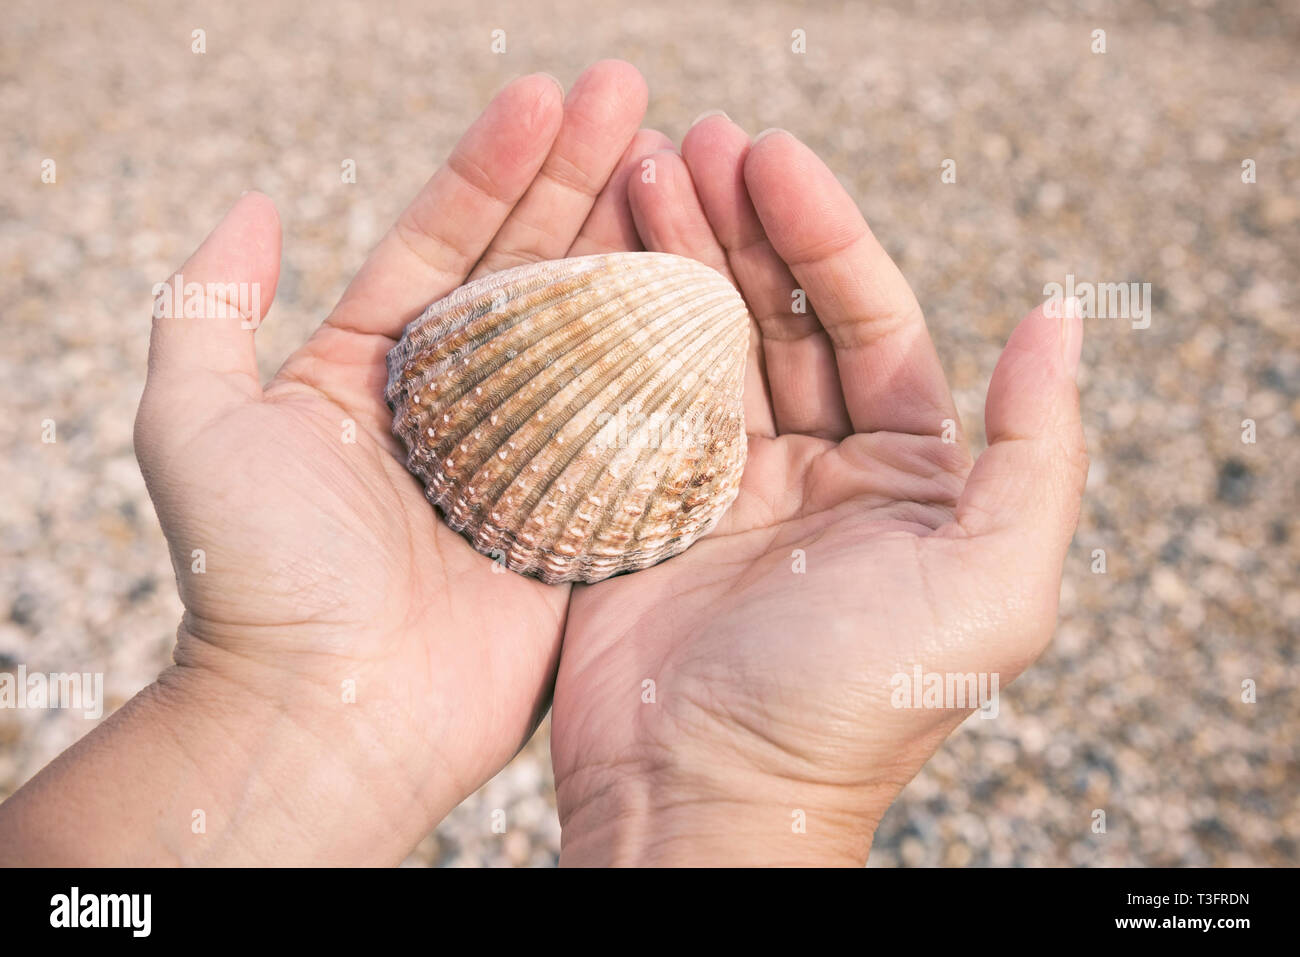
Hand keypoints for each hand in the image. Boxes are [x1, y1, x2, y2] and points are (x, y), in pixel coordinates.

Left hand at [0, 61, 666, 864]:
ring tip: (680, 160)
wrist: (324, 721)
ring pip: (590, 334)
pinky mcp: (580, 519)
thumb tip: (251, 204)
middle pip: (529, 270)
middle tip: (635, 92)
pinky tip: (707, 288)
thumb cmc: (254, 581)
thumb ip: (207, 308)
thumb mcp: (196, 426)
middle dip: (580, 177)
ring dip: (632, 246)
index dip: (492, 166)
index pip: (444, 243)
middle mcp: (459, 405)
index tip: (546, 92)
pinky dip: (669, 362)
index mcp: (376, 370)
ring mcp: (527, 461)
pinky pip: (634, 428)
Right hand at [551, 117, 1087, 864]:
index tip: (772, 159)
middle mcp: (818, 469)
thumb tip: (1055, 322)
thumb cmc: (857, 706)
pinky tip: (590, 261)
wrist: (709, 800)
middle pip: (777, 317)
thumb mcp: (993, 583)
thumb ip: (1035, 453)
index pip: (869, 321)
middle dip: (739, 226)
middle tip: (692, 141)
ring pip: (701, 344)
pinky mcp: (641, 509)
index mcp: (906, 473)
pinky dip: (613, 330)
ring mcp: (723, 485)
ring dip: (673, 257)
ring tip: (638, 170)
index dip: (824, 234)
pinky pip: (631, 400)